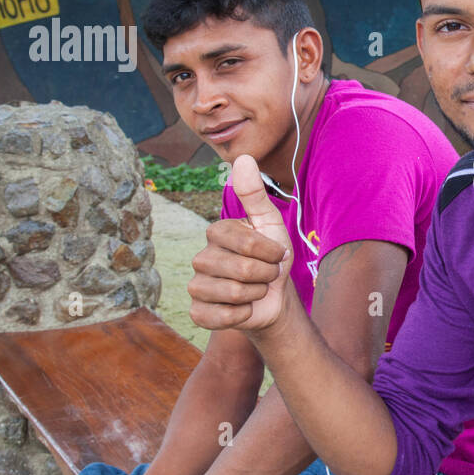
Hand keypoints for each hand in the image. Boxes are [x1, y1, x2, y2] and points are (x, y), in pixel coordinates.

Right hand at [189, 154, 294, 332]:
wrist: (273, 298)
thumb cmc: (272, 258)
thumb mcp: (271, 224)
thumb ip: (255, 194)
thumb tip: (243, 157)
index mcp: (217, 232)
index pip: (248, 242)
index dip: (271, 253)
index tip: (276, 254)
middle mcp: (201, 256)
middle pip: (242, 270)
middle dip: (266, 276)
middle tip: (266, 274)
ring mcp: (197, 285)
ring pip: (231, 294)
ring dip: (255, 295)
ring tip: (255, 290)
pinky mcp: (198, 312)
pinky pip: (218, 317)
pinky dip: (240, 315)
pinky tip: (242, 308)